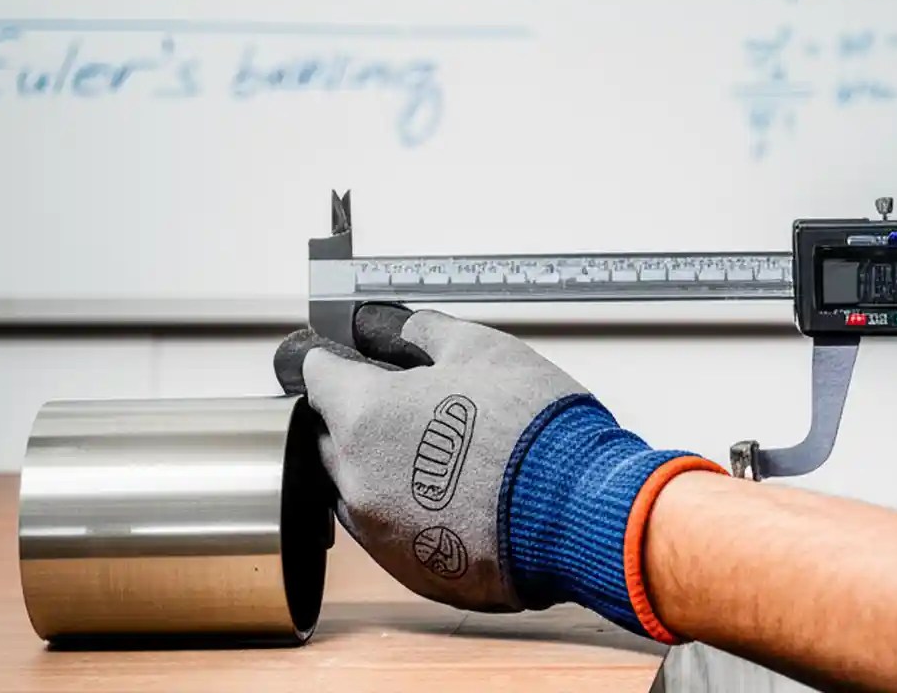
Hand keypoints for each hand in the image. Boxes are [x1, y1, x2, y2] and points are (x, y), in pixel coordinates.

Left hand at [275, 304, 722, 638]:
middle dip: (357, 417)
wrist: (580, 509)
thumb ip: (422, 332)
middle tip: (407, 405)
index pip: (317, 377)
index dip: (334, 361)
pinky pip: (391, 532)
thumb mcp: (481, 349)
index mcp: (364, 418)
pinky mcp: (410, 570)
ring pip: (356, 488)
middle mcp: (357, 480)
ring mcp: (380, 532)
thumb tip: (395, 326)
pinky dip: (411, 512)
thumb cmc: (535, 431)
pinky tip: (456, 496)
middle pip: (328, 437)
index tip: (343, 359)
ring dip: (383, 467)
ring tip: (444, 455)